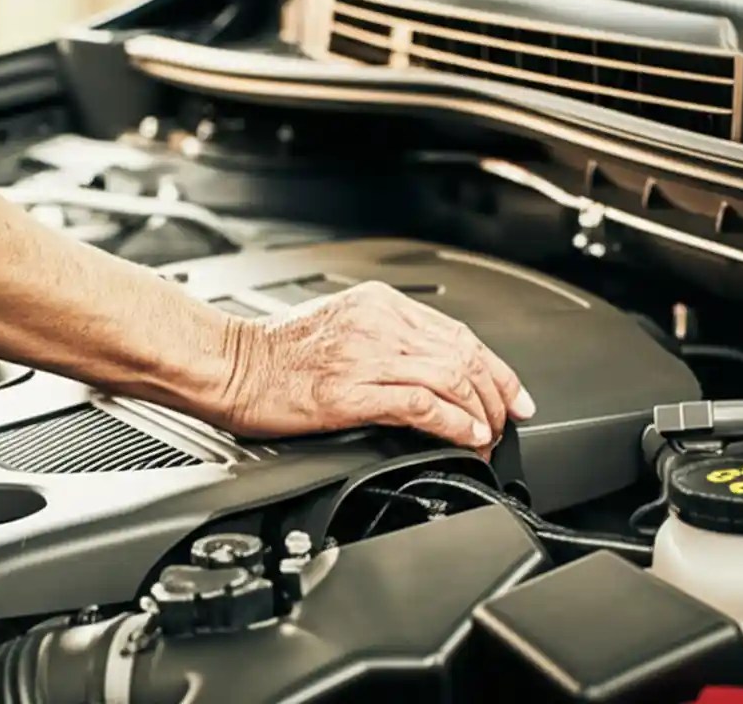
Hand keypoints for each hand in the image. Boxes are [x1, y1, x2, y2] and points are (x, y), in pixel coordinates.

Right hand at [217, 281, 534, 453]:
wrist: (228, 365)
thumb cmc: (273, 354)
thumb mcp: (340, 327)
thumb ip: (385, 340)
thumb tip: (429, 370)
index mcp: (379, 304)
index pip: (458, 333)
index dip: (496, 367)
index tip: (514, 392)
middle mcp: (379, 323)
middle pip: (464, 355)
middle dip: (498, 393)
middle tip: (510, 419)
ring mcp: (366, 356)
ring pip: (451, 379)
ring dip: (481, 413)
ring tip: (489, 435)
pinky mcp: (352, 391)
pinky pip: (422, 406)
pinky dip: (454, 424)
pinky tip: (467, 437)